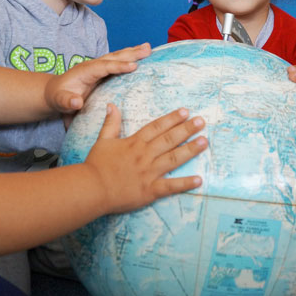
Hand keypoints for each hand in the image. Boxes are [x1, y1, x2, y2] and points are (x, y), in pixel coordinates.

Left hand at [45, 43, 151, 112]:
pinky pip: (118, 62)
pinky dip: (130, 57)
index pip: (103, 67)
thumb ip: (66, 101)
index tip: (134, 66)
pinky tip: (140, 56)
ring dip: (132, 52)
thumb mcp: (59, 102)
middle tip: (148, 49)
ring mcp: (98, 67)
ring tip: (148, 48)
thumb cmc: (58, 98)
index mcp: (84, 71)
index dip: (118, 66)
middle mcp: (93, 65)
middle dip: (130, 53)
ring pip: (117, 57)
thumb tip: (76, 102)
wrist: (54, 92)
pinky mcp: (103, 71)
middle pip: (113, 57)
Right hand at [85, 104, 207, 212]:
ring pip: (173, 158)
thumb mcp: (103, 140)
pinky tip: (199, 180)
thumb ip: (111, 123)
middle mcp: (145, 155)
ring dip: (190, 150)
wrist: (91, 188)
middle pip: (169, 139)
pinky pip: (170, 186)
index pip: (157, 127)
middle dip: (186, 129)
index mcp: (134, 143)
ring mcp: (149, 172)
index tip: (185, 111)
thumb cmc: (96, 165)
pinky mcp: (150, 190)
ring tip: (204, 141)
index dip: (172, 118)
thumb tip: (112, 105)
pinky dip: (185, 183)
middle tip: (201, 121)